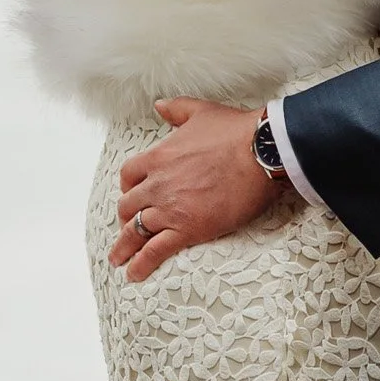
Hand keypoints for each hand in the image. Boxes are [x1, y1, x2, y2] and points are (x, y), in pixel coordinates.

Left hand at [110, 100, 273, 278]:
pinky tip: (134, 274)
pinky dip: (141, 264)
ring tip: (119, 260)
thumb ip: (176, 109)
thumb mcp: (200, 111)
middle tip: (127, 229)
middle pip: (127, 206)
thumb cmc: (235, 131)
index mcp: (158, 157)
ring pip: (135, 231)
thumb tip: (159, 106)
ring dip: (124, 247)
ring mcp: (170, 208)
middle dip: (124, 219)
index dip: (128, 188)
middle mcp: (157, 184)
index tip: (132, 195)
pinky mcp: (188, 229)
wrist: (261, 152)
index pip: (128, 176)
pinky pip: (155, 251)